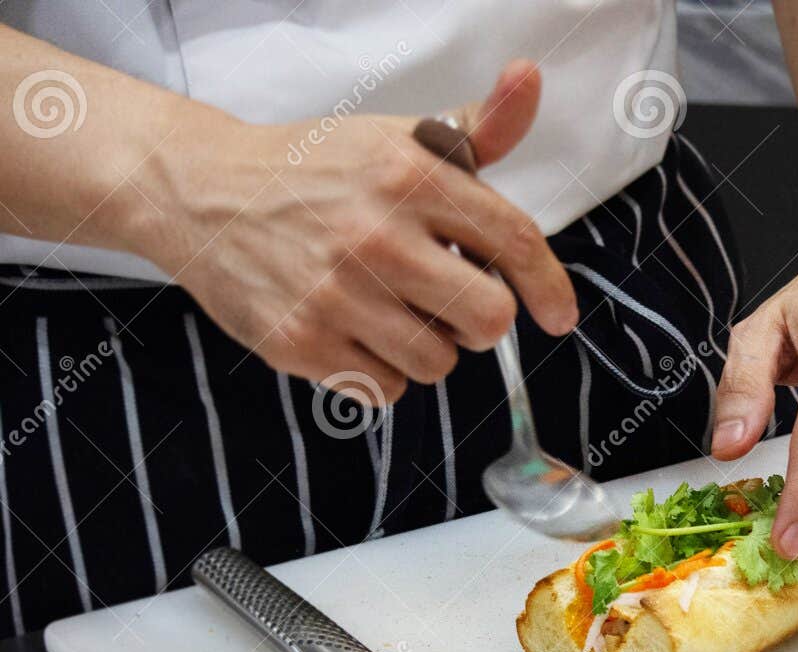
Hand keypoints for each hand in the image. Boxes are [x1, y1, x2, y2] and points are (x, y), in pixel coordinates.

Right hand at [138, 60, 576, 401]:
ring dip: (428, 347)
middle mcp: (375, 235)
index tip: (558, 315)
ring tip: (389, 308)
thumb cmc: (315, 169)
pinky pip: (389, 388)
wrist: (199, 192)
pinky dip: (381, 369)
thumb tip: (530, 78)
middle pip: (487, 319)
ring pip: (439, 363)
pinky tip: (352, 328)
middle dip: (480, 320)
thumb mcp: (397, 139)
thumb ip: (477, 127)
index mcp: (409, 176)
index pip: (513, 241)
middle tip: (449, 301)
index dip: (548, 286)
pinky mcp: (302, 342)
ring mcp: (336, 293)